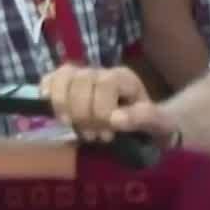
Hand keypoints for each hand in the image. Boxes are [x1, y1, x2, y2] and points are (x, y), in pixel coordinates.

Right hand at [40, 64, 173, 143]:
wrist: (149, 125)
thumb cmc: (155, 126)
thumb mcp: (161, 125)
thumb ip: (145, 118)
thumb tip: (116, 118)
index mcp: (126, 79)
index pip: (106, 82)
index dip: (101, 110)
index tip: (108, 134)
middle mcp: (104, 73)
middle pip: (82, 79)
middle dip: (83, 113)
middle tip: (93, 136)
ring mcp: (85, 77)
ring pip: (64, 76)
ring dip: (64, 106)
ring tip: (73, 126)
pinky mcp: (69, 86)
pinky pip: (52, 79)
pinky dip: (48, 93)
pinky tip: (56, 113)